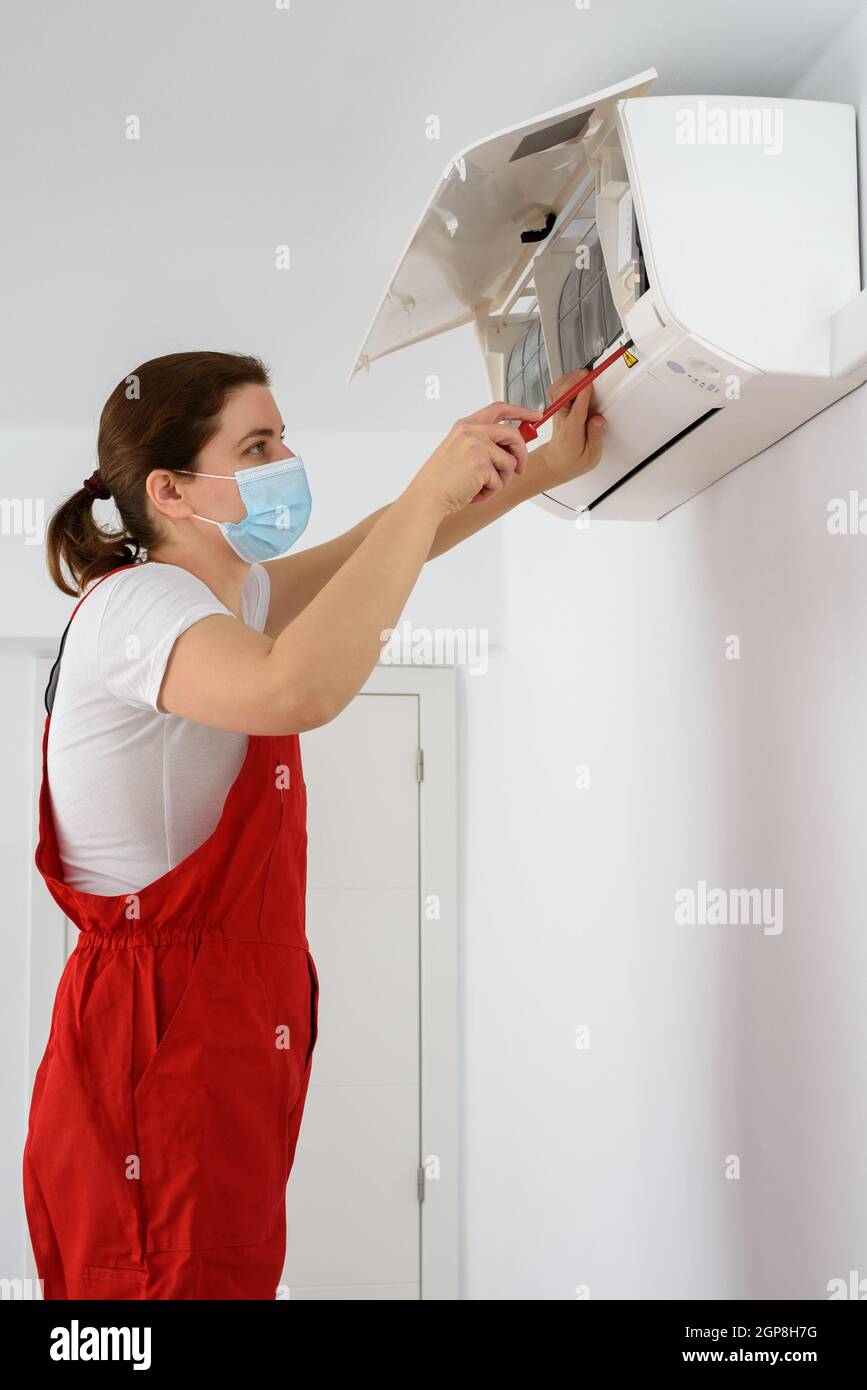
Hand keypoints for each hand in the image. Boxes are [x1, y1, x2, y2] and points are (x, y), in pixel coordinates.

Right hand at [404, 401, 544, 515]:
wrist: (427, 496)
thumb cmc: (441, 479)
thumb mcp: (459, 450)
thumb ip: (483, 442)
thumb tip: (511, 447)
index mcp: (465, 425)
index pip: (499, 409)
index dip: (520, 411)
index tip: (535, 416)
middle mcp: (472, 431)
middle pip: (513, 435)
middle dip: (522, 454)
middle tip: (520, 470)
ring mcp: (477, 447)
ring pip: (509, 462)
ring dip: (501, 479)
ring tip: (482, 486)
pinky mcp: (482, 465)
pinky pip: (500, 481)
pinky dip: (491, 492)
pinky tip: (474, 493)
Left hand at [540, 367, 606, 484]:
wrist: (556, 463)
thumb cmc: (574, 460)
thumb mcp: (591, 455)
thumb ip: (596, 436)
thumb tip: (599, 419)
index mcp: (571, 432)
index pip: (576, 409)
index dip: (583, 394)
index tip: (591, 383)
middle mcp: (561, 420)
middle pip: (562, 395)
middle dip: (574, 381)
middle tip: (588, 373)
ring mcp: (556, 413)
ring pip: (556, 390)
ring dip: (569, 379)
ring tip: (583, 374)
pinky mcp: (555, 409)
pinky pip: (556, 391)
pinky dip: (564, 382)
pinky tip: (574, 379)